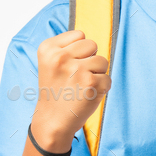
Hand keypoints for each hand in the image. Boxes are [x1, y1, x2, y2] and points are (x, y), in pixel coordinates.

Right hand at [30, 30, 111, 150]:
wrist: (52, 121)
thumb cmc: (56, 90)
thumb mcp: (51, 63)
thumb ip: (68, 47)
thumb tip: (93, 43)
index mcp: (48, 48)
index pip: (79, 34)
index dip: (79, 51)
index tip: (67, 66)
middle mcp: (60, 57)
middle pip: (92, 44)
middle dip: (89, 59)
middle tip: (76, 77)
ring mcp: (76, 70)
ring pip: (103, 61)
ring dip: (96, 74)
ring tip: (81, 86)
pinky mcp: (91, 83)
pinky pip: (108, 78)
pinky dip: (102, 88)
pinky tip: (87, 95)